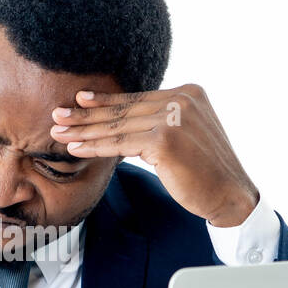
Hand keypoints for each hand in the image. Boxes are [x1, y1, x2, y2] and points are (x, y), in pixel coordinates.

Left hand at [51, 84, 258, 226]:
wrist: (230, 195)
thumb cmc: (205, 172)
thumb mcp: (186, 134)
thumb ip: (162, 121)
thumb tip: (125, 120)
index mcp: (189, 92)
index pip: (138, 97)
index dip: (106, 100)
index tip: (79, 100)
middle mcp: (183, 99)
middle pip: (125, 109)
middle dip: (87, 114)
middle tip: (58, 115)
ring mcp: (175, 117)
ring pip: (119, 126)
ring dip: (85, 131)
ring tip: (59, 134)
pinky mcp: (166, 140)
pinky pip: (121, 144)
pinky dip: (95, 147)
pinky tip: (76, 149)